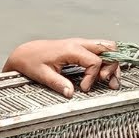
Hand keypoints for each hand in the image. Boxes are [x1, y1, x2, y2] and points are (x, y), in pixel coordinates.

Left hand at [2, 38, 121, 97]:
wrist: (25, 53)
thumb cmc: (32, 61)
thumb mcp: (43, 75)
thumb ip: (58, 83)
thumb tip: (70, 93)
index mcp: (71, 49)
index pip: (94, 61)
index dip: (92, 77)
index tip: (84, 88)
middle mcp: (79, 44)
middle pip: (108, 48)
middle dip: (113, 65)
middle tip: (108, 82)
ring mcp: (80, 44)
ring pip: (107, 47)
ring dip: (112, 63)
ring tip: (111, 81)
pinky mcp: (80, 48)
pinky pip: (99, 51)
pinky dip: (105, 62)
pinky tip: (103, 75)